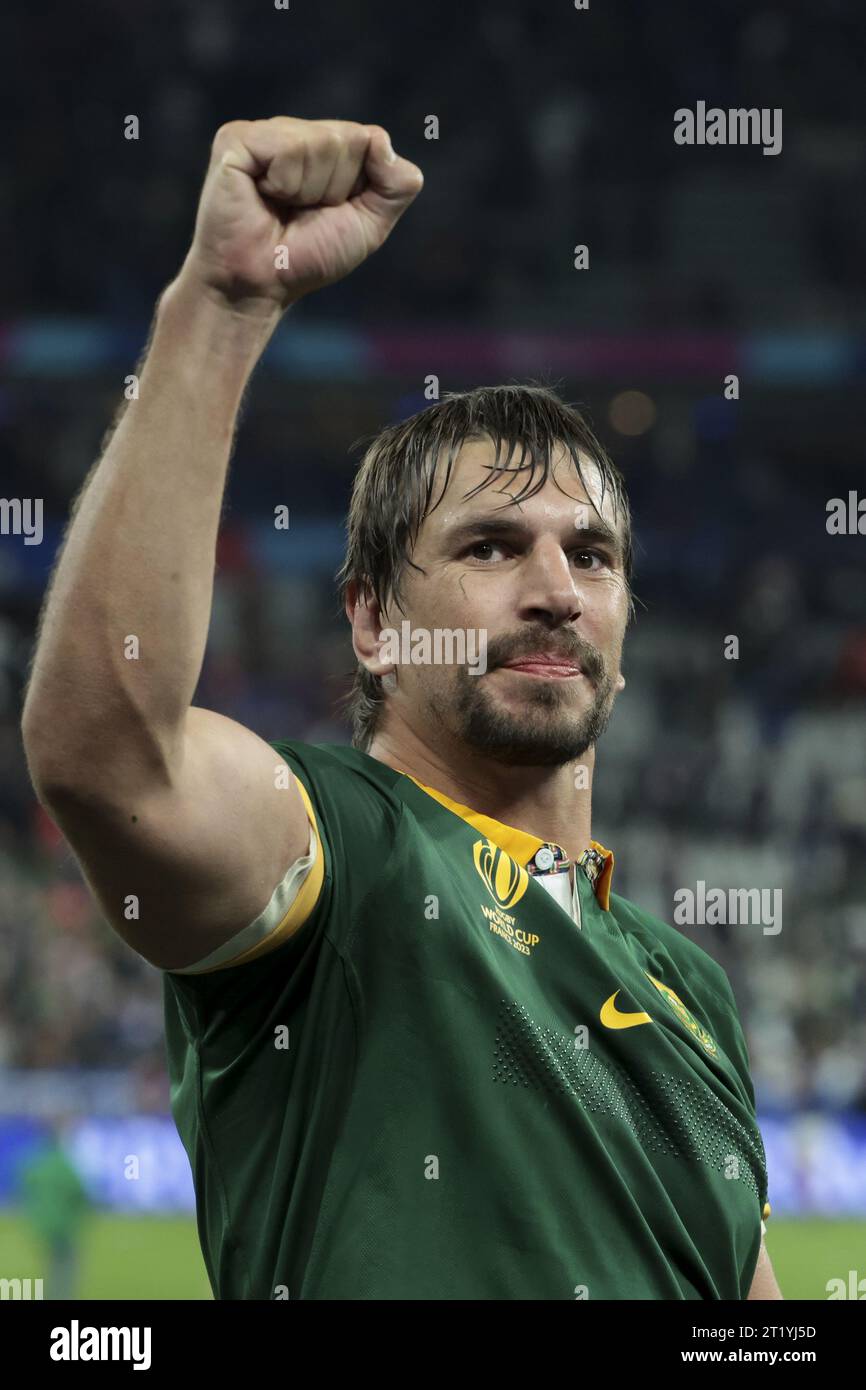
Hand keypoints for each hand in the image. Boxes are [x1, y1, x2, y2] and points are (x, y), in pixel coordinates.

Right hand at [175, 117, 423, 314]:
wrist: (260, 285)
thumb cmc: (308, 258)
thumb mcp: (369, 225)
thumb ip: (396, 185)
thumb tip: (382, 141)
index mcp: (324, 147)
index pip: (369, 139)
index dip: (357, 186)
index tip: (329, 212)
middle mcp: (294, 132)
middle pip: (347, 139)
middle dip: (334, 188)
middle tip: (300, 214)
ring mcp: (264, 132)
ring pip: (321, 142)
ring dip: (308, 190)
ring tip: (281, 208)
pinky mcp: (236, 139)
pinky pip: (288, 149)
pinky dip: (284, 184)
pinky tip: (262, 197)